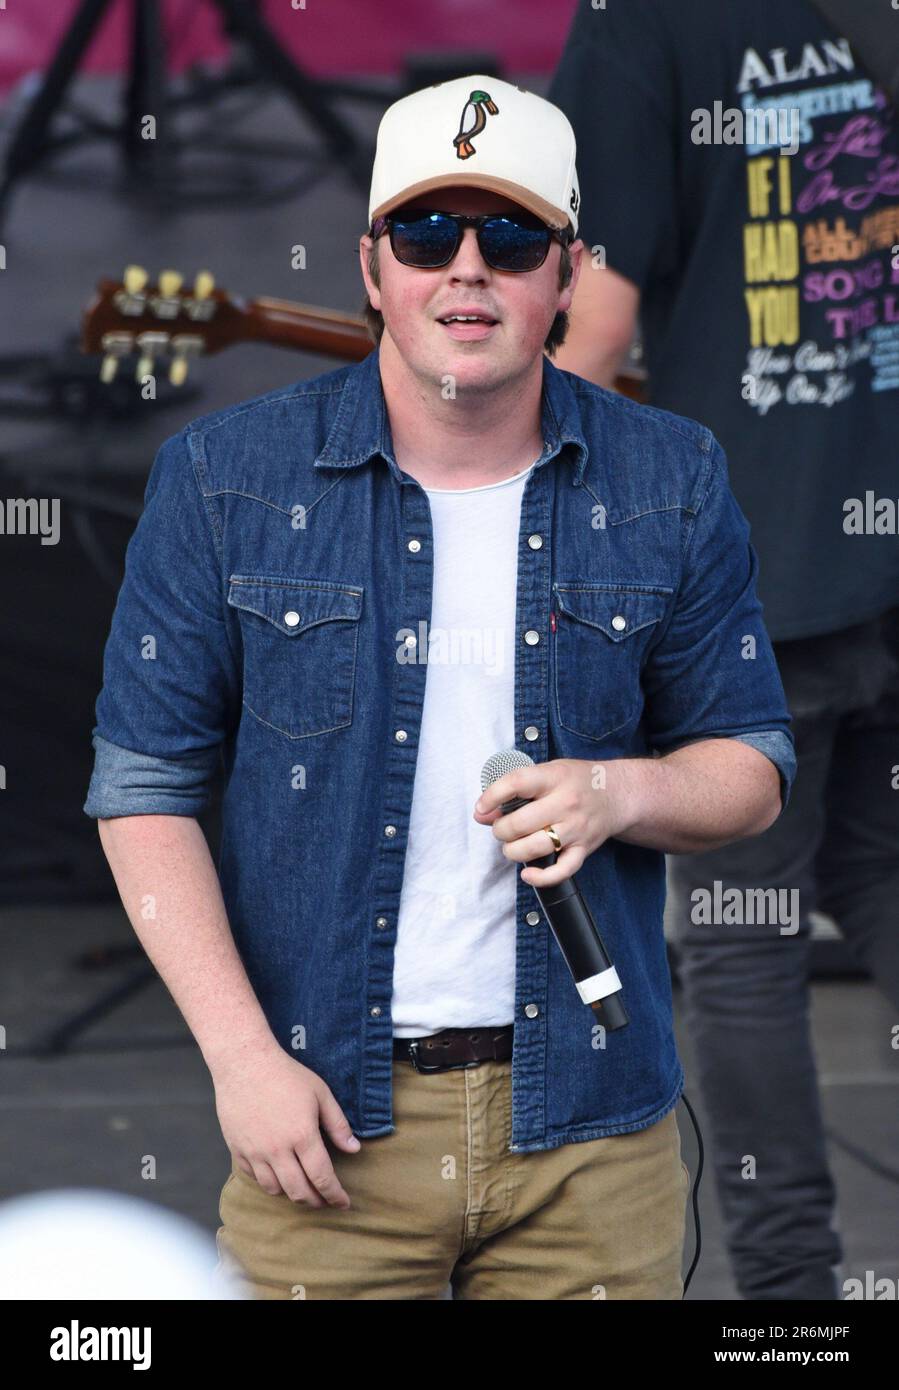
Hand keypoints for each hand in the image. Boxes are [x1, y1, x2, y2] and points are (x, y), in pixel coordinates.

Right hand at [212, 1043, 360, 1206]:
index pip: (322, 1178)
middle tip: (325, 1201)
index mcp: (303, 1136)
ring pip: (275, 1189)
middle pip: (299, 1191)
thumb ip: (338, 1124)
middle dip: (316, 1202)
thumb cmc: (286, 1075)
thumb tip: (354, 1149)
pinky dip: (268, 1182)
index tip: (343, 1203)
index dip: (335, 1195)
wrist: (245, 1063)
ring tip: (303, 1190)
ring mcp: (255, 1152)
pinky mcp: (237, 1149)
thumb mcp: (321, 1093)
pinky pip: (254, 1177)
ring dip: (292, 1195)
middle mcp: (278, 1150)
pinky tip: (277, 1176)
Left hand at [472, 757, 635, 887]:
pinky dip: (541, 878)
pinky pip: (561, 871)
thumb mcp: (547, 772)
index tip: (481, 808)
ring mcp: (576, 828)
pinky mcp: (583, 850)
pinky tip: (528, 874)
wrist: (616, 794)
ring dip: (513, 851)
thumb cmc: (576, 781)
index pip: (516, 784)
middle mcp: (566, 803)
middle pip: (520, 823)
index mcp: (554, 778)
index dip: (492, 797)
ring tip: (512, 845)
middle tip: (502, 829)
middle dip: (500, 830)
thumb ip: (515, 789)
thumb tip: (482, 813)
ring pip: (534, 848)